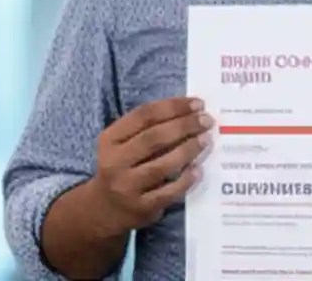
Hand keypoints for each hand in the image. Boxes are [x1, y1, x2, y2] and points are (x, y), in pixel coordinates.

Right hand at [87, 96, 213, 237]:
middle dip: (184, 126)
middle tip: (206, 120)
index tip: (197, 103)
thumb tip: (190, 112)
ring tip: (206, 140)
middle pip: (153, 138)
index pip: (143, 116)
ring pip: (161, 166)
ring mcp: (127, 187)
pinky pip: (168, 192)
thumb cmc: (123, 166)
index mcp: (110, 139)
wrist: (105, 209)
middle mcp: (114, 162)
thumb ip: (148, 127)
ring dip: (187, 150)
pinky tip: (198, 169)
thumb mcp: (123, 144)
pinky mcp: (141, 208)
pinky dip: (185, 180)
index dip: (172, 107)